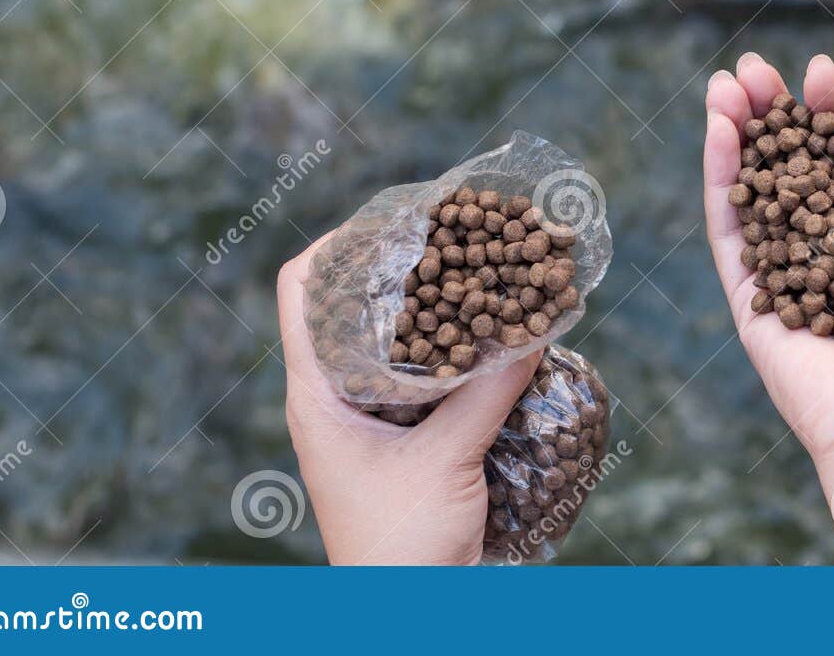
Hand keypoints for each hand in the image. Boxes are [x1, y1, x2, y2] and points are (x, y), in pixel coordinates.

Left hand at [277, 233, 540, 564]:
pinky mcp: (399, 441)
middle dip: (400, 266)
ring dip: (430, 307)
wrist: (408, 618)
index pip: (300, 290)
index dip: (338, 241)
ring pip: (388, 340)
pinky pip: (420, 377)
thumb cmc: (401, 548)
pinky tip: (492, 336)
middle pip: (348, 305)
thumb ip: (487, 392)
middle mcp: (332, 399)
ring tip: (477, 272)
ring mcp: (364, 420)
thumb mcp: (447, 461)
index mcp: (315, 395)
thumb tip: (533, 327)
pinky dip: (452, 350)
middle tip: (454, 235)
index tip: (397, 216)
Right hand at [703, 53, 833, 563]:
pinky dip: (721, 176)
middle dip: (771, 112)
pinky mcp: (746, 295)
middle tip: (754, 65)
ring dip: (736, 132)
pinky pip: (729, 227)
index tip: (819, 68)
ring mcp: (782, 269)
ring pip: (752, 188)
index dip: (829, 112)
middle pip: (789, 165)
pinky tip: (718, 129)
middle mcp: (824, 247)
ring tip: (726, 81)